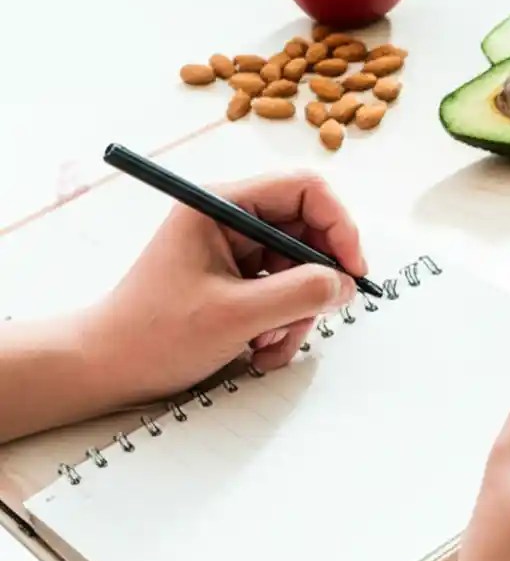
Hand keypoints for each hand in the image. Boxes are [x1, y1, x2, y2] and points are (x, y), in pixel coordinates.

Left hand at [86, 170, 364, 404]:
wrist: (106, 369)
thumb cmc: (152, 335)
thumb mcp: (236, 315)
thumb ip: (299, 294)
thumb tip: (344, 284)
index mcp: (222, 206)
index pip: (305, 191)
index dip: (339, 227)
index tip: (352, 270)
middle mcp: (231, 222)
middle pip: (309, 234)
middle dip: (316, 281)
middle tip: (314, 315)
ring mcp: (235, 253)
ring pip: (301, 270)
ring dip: (298, 313)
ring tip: (270, 344)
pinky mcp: (238, 282)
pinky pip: (285, 295)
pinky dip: (284, 325)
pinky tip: (259, 350)